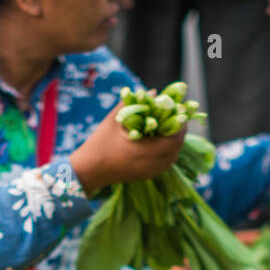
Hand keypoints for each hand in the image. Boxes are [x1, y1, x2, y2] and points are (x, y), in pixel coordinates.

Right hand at [70, 104, 184, 195]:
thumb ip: (136, 104)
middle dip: (178, 133)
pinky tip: (158, 142)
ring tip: (167, 129)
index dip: (181, 125)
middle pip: (176, 149)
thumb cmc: (100, 142)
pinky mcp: (146, 176)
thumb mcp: (117, 119)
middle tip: (174, 119)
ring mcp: (149, 172)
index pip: (175, 139)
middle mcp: (151, 164)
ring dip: (173, 144)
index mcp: (146, 151)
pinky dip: (165, 153)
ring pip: (172, 158)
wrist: (89, 170)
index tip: (178, 112)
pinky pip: (163, 164)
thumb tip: (155, 92)